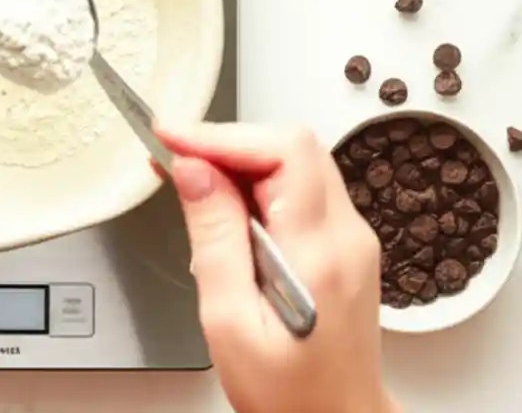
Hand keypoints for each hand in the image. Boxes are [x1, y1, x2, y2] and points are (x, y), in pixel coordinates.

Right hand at [155, 124, 396, 412]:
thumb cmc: (287, 392)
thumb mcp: (228, 319)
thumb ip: (213, 237)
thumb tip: (194, 170)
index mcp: (319, 251)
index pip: (283, 150)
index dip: (222, 134)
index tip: (171, 136)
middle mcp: (346, 234)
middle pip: (293, 145)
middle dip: (228, 141)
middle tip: (172, 155)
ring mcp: (350, 237)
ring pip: (297, 162)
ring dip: (240, 159)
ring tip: (189, 181)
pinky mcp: (342, 243)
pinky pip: (301, 188)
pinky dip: (257, 182)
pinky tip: (222, 205)